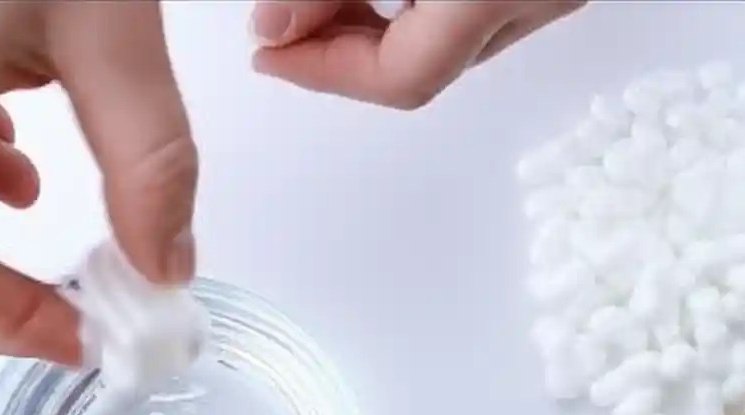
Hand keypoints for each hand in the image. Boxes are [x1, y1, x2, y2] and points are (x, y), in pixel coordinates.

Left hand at [251, 0, 584, 109]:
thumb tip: (273, 30)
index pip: (400, 75)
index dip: (322, 73)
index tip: (265, 52)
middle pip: (423, 68)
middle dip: (341, 52)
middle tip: (282, 22)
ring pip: (451, 44)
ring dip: (377, 29)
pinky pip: (479, 16)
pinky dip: (420, 8)